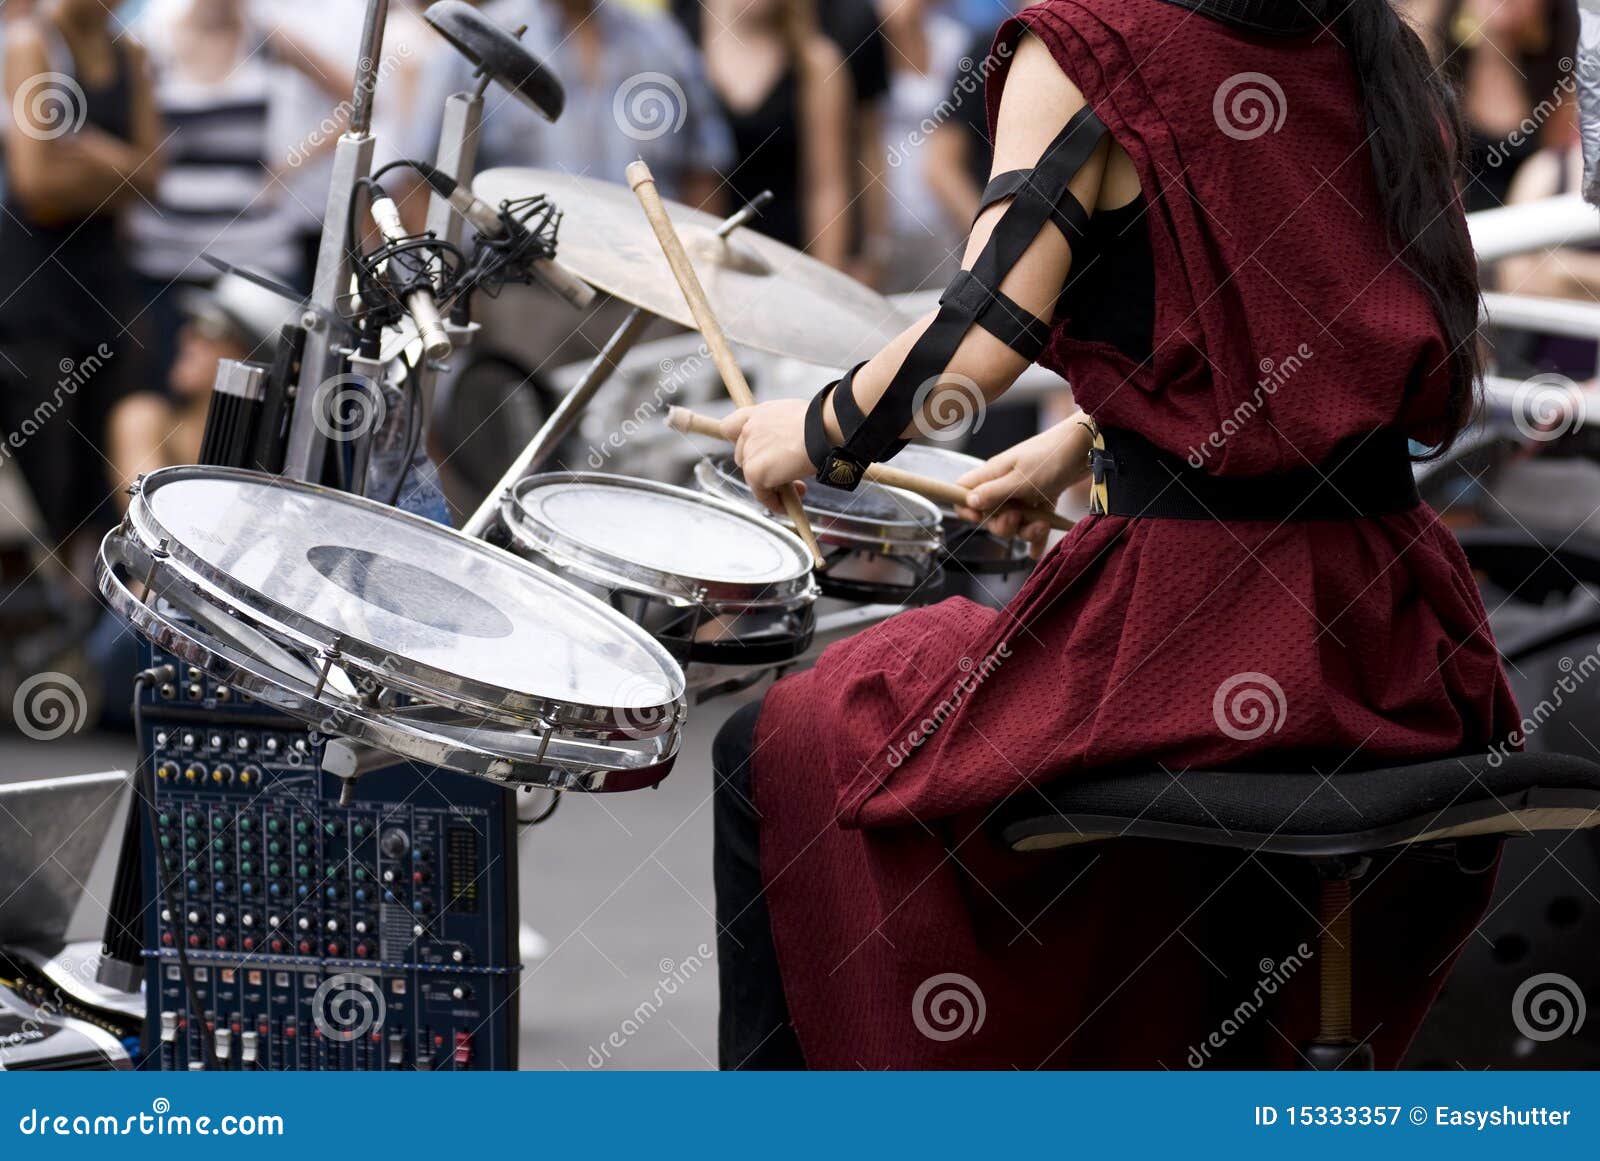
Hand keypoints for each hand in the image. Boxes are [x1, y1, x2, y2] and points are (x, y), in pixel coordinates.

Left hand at [722, 399, 811, 515]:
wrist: (823, 429)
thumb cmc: (820, 422)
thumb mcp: (795, 418)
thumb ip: (781, 431)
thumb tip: (789, 448)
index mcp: (759, 413)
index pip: (731, 427)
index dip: (739, 441)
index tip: (753, 449)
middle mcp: (749, 430)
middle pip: (743, 456)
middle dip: (762, 467)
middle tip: (787, 474)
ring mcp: (750, 452)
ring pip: (753, 477)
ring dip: (772, 486)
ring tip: (798, 488)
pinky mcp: (755, 472)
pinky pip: (762, 494)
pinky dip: (774, 502)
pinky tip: (788, 505)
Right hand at [954, 416, 1093, 556]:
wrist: (1088, 446)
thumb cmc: (1053, 456)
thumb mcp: (1021, 478)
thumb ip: (994, 492)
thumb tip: (968, 501)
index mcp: (994, 473)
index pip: (964, 490)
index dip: (966, 507)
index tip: (978, 517)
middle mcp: (1005, 482)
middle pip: (990, 514)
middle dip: (1003, 525)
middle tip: (1017, 520)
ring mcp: (1024, 491)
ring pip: (1014, 521)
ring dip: (1025, 530)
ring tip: (1042, 525)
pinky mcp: (1042, 496)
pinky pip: (1033, 521)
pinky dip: (1036, 536)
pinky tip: (1037, 550)